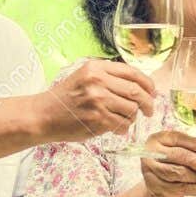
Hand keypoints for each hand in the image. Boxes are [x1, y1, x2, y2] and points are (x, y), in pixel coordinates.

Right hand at [37, 59, 155, 140]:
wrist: (43, 115)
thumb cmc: (66, 98)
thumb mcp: (85, 77)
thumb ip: (109, 76)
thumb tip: (140, 85)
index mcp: (96, 67)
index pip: (132, 72)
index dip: (148, 83)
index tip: (153, 92)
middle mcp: (98, 81)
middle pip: (137, 91)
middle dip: (148, 103)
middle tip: (149, 110)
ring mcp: (98, 100)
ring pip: (132, 109)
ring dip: (133, 117)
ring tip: (125, 120)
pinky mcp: (97, 119)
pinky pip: (122, 124)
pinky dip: (123, 128)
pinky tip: (117, 128)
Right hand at [139, 130, 195, 196]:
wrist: (158, 190)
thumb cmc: (173, 165)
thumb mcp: (184, 152)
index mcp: (157, 139)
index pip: (178, 138)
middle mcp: (150, 153)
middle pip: (178, 155)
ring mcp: (150, 171)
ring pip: (178, 173)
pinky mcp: (154, 188)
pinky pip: (179, 189)